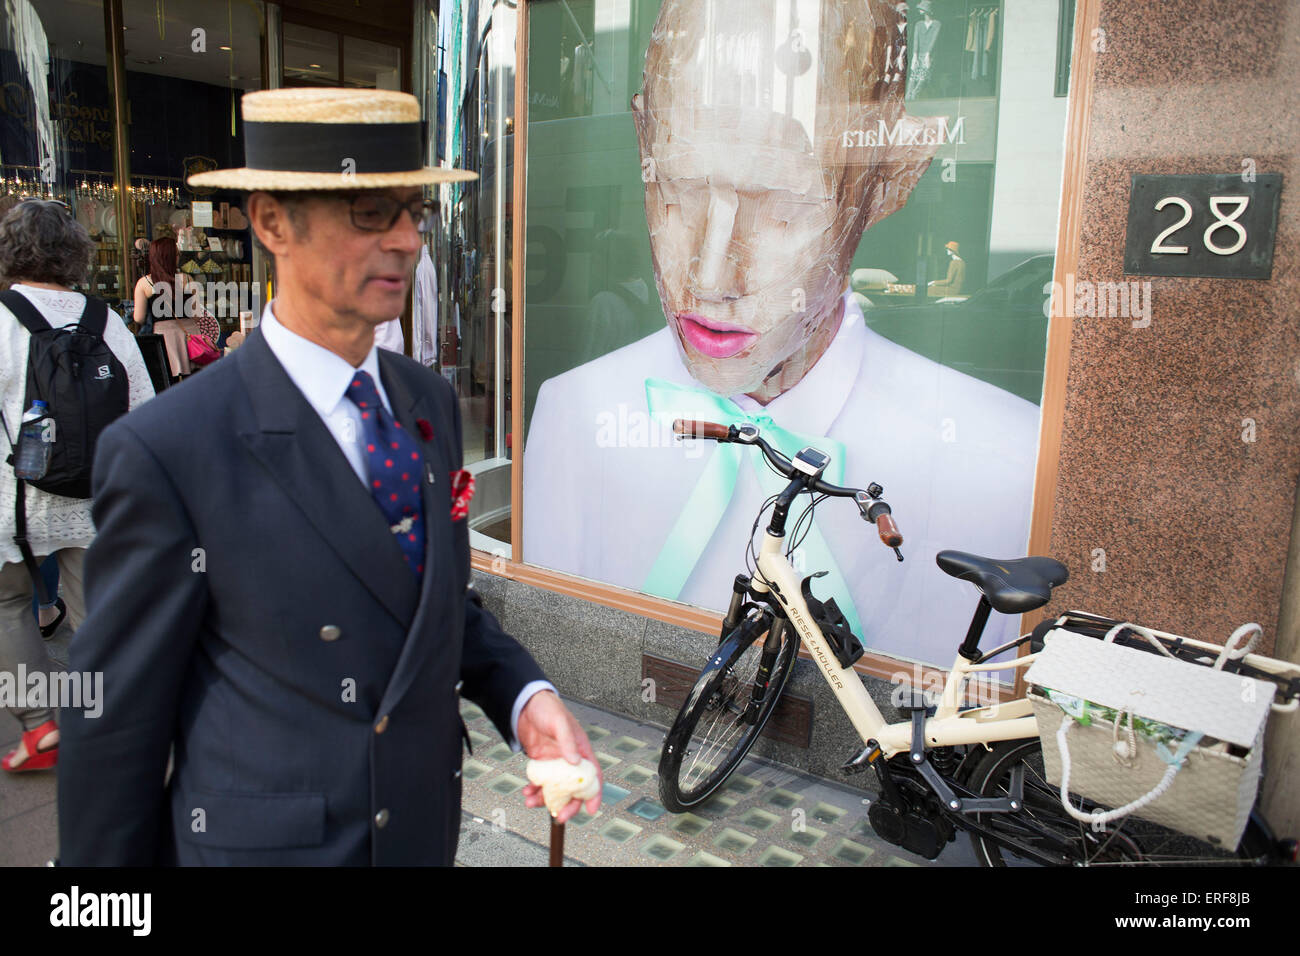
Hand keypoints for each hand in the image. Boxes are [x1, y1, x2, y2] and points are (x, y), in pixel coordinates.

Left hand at [517, 690, 601, 823]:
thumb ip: (568, 741)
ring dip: (546, 800)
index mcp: (581, 750)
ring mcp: (554, 763)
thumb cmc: (547, 708)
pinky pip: (540, 783)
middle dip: (568, 805)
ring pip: (555, 789)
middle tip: (560, 816)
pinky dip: (534, 791)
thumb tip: (575, 762)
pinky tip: (527, 793)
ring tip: (532, 803)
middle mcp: (569, 760)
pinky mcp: (540, 764)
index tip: (591, 809)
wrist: (524, 704)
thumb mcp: (559, 722)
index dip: (594, 793)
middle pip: (574, 788)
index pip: (593, 774)